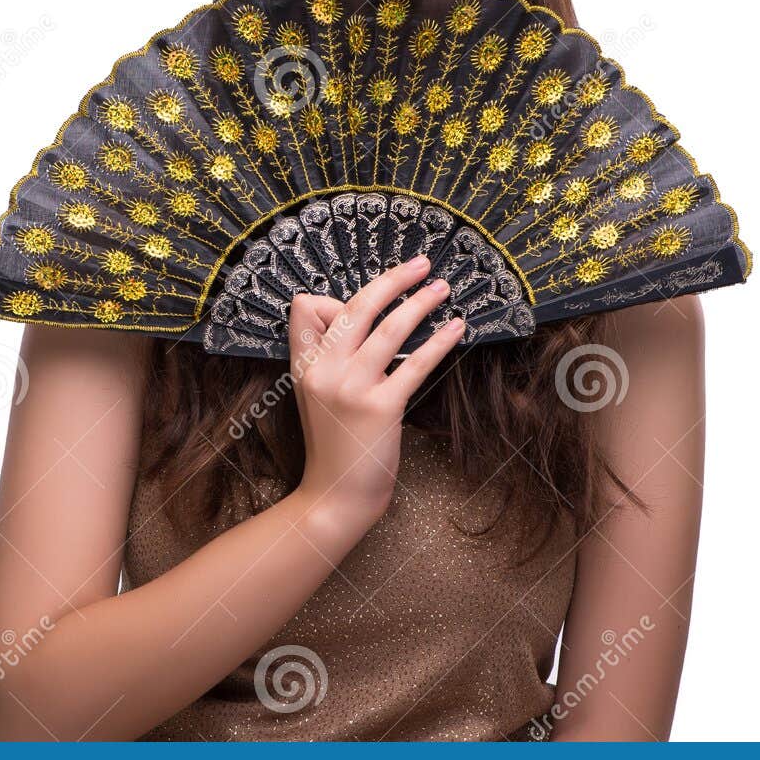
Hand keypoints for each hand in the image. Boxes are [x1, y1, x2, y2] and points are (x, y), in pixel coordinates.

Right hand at [287, 256, 464, 523]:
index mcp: (303, 365)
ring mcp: (351, 387)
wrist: (335, 496)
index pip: (307, 307)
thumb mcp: (315, 397)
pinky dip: (440, 341)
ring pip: (389, 327)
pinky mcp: (381, 406)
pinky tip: (456, 328)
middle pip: (356, 305)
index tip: (366, 305)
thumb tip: (357, 322)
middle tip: (421, 263)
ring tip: (442, 288)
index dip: (335, 299)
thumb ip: (328, 360)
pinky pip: (415, 362)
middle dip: (392, 279)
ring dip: (421, 302)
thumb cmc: (334, 445)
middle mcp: (323, 370)